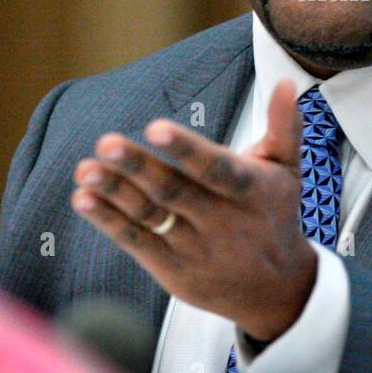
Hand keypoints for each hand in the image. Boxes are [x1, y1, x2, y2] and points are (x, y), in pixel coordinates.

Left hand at [70, 79, 316, 342]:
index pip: (215, 168)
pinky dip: (108, 222)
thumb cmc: (276, 215)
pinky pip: (136, 242)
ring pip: (150, 216)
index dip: (186, 149)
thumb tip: (288, 82)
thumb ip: (284, 126)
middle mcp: (221, 222)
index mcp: (250, 191)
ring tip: (86, 170)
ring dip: (114, 192)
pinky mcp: (172, 270)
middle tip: (106, 143)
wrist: (276, 291)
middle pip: (174, 191)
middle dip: (138, 167)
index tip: (155, 127)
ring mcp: (194, 248)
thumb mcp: (287, 171)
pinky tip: (83, 199)